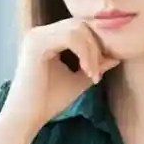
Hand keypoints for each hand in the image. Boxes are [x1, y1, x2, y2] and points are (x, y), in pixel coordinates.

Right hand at [0, 19, 120, 135]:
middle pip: (80, 24)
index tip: (102, 69)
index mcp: (46, 38)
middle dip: (96, 46)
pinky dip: (84, 53)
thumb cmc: (49, 101)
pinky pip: (70, 37)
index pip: (79, 28)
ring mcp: (36, 36)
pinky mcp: (36, 44)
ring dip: (92, 51)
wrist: (27, 119)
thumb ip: (95, 65)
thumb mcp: (78, 79)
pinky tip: (87, 72)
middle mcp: (39, 33)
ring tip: (93, 74)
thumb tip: (117, 55)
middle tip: (99, 72)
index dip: (96, 44)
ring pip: (77, 29)